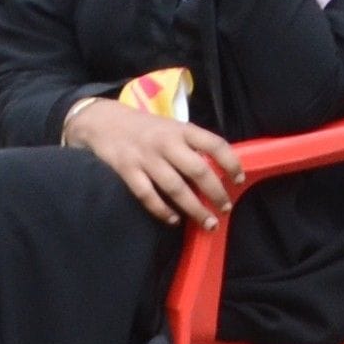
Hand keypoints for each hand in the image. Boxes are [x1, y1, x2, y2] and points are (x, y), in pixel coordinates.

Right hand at [65, 99, 245, 228]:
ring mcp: (146, 157)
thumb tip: (220, 169)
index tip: (240, 180)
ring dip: (194, 208)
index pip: (215, 144)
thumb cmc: (147, 128)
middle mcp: (166, 143)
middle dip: (216, 193)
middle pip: (198, 171)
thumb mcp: (173, 127)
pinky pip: (147, 195)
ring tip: (208, 223)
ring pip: (175, 187)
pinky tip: (174, 220)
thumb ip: (193, 144)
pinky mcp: (127, 170)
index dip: (231, 163)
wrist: (103, 121)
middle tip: (226, 208)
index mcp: (183, 130)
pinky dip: (162, 210)